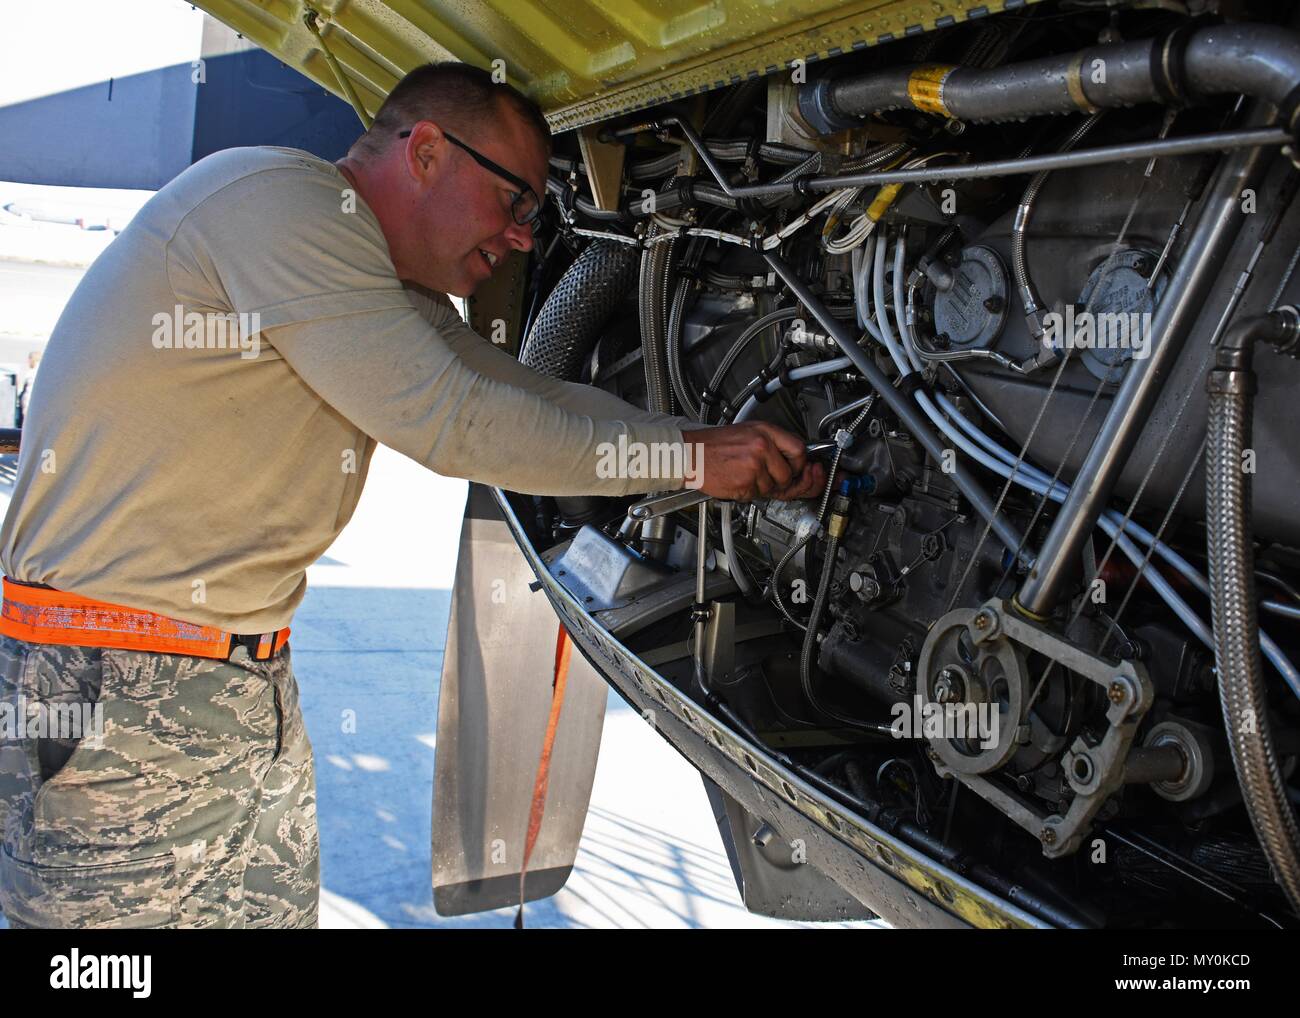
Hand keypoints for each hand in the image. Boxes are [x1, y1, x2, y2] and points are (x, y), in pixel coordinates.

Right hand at [687, 422, 826, 501]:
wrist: (691, 454)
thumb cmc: (715, 445)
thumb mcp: (748, 432)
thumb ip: (774, 445)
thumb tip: (799, 462)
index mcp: (765, 432)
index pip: (799, 450)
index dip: (802, 464)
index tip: (803, 469)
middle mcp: (762, 447)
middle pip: (789, 474)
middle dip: (782, 481)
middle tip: (769, 477)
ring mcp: (754, 466)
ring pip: (774, 488)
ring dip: (763, 487)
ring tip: (746, 475)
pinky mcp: (745, 483)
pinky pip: (758, 495)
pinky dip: (750, 493)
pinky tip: (738, 480)